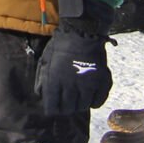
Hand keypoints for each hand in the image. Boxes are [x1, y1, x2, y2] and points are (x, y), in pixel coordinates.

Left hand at [34, 0, 114, 116]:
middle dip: (66, 108)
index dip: (53, 109)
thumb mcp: (45, 61)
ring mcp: (88, 85)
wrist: (81, 33)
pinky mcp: (101, 83)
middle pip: (68, 109)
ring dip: (79, 105)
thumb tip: (41, 95)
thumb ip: (41, 79)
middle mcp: (71, 86)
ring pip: (83, 107)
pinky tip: (89, 96)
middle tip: (66, 103)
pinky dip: (93, 102)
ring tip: (77, 98)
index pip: (53, 107)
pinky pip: (98, 102)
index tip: (54, 107)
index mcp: (55, 81)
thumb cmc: (60, 47)